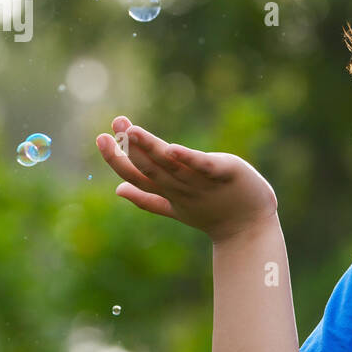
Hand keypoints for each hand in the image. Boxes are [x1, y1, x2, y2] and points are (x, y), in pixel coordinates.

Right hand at [95, 116, 278, 240]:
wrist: (250, 228)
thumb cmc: (213, 214)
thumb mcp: (176, 207)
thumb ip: (147, 198)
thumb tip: (117, 189)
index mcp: (169, 193)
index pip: (137, 177)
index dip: (117, 159)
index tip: (101, 137)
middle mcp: (182, 189)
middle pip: (150, 169)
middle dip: (131, 148)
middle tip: (116, 123)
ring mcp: (202, 183)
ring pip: (172, 166)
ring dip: (152, 148)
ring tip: (133, 130)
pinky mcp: (226, 173)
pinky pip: (204, 167)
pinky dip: (189, 159)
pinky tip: (173, 149)